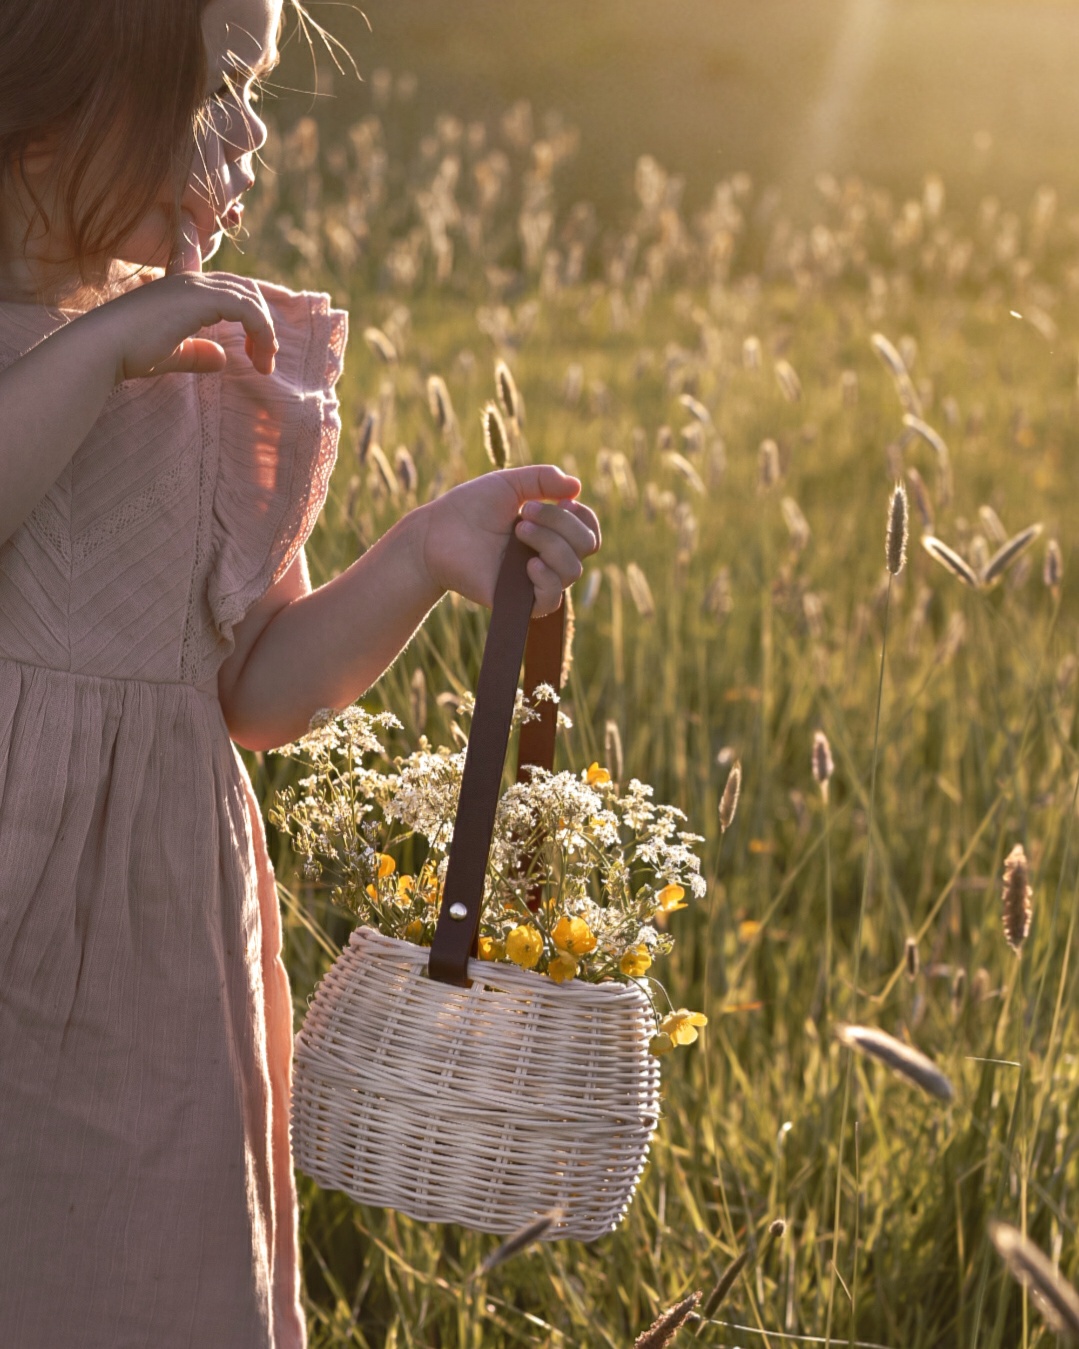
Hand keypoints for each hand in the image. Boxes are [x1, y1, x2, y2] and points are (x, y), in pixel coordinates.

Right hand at [85, 211, 277, 382]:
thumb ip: (197, 354)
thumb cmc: (127, 354)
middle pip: (245, 290)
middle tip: (264, 358)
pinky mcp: (200, 298)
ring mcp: (194, 286)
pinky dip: (262, 331)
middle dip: (262, 322)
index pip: (225, 285)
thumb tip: (222, 359)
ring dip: (265, 331)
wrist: (103, 348)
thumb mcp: (171, 355)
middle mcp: (189, 281)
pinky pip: (247, 309)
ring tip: (264, 364)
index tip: (253, 345)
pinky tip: (260, 358)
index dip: (248, 306)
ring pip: (250, 297)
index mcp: (181, 289)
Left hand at [417, 465, 600, 616]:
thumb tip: (577, 487)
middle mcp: (548, 557)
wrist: (436, 533)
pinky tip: (528, 564)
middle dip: (560, 522)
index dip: (583, 516)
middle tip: (524, 513)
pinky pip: (552, 600)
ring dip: (551, 543)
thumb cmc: (470, 507)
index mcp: (550, 532)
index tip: (561, 500)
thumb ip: (543, 479)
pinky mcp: (519, 601)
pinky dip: (547, 579)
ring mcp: (535, 580)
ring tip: (518, 530)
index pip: (589, 531)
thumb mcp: (509, 483)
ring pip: (572, 570)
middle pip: (585, 546)